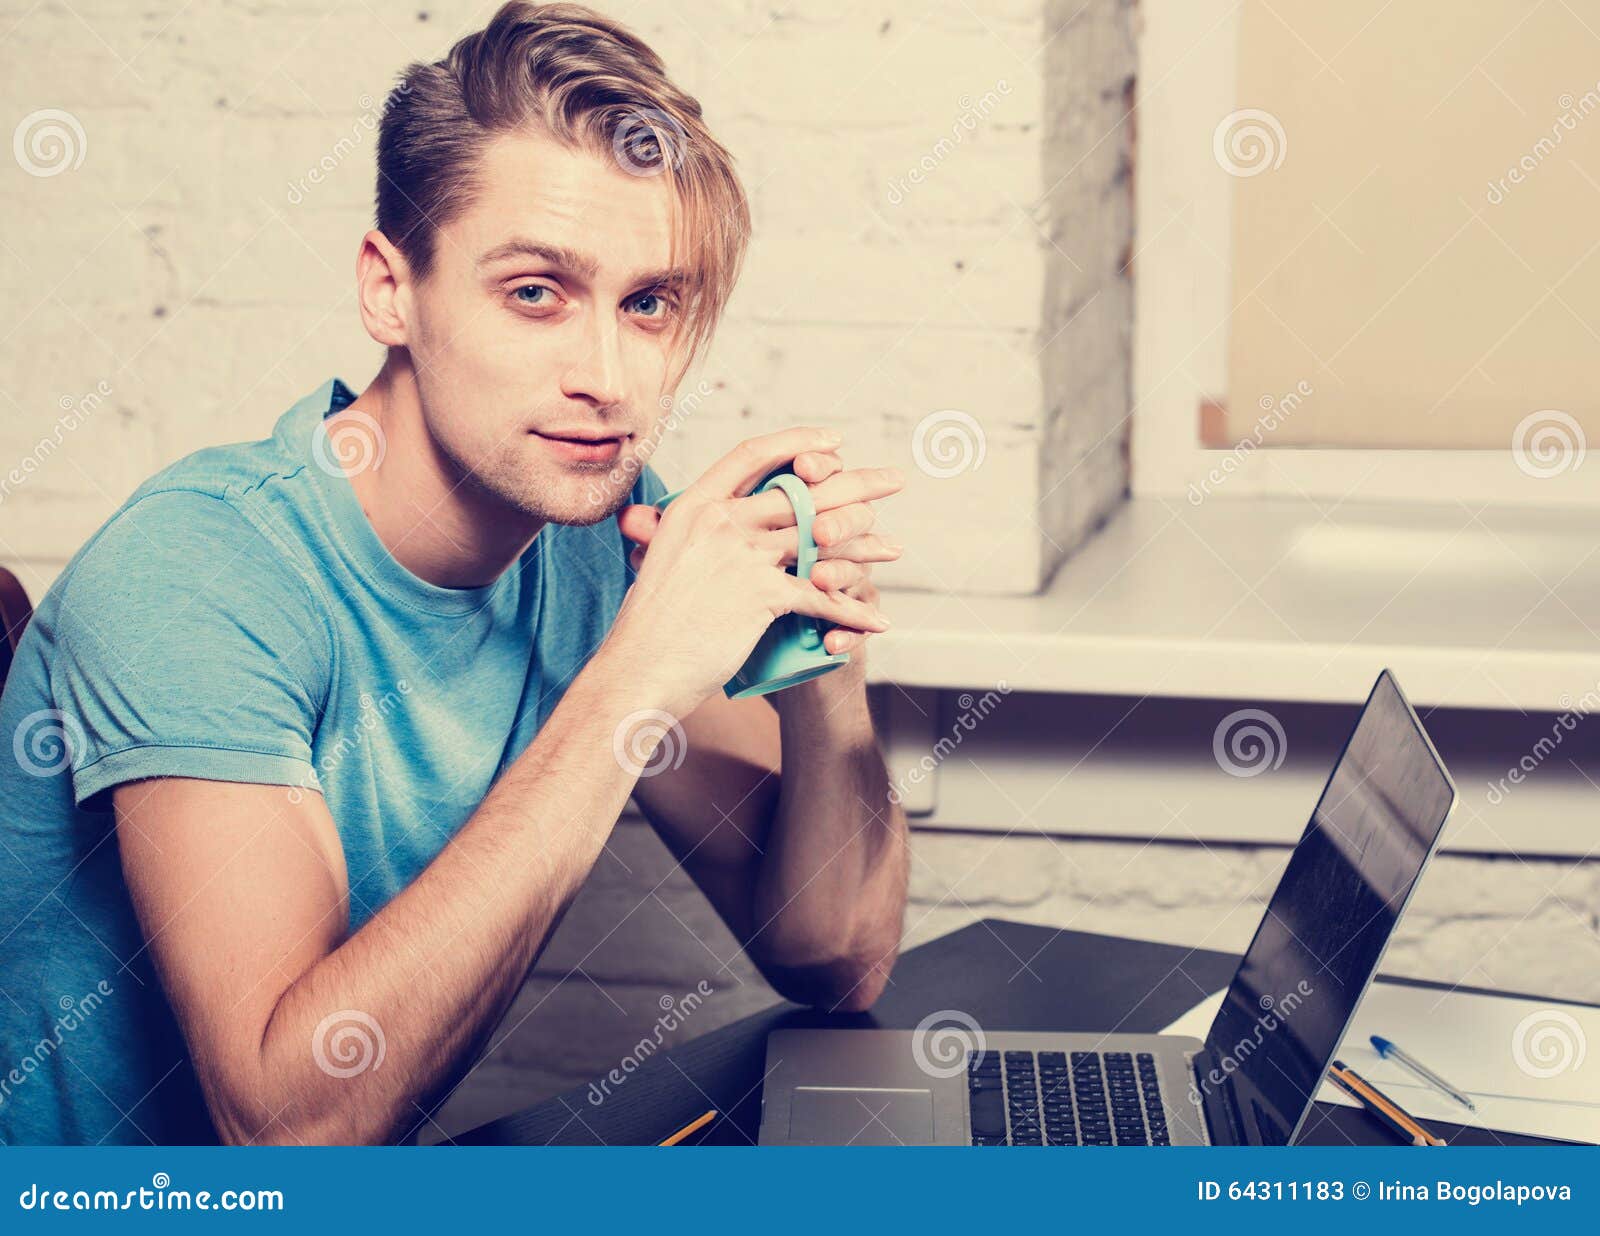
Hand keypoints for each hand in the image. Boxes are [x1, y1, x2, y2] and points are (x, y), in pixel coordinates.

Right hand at [605, 428, 900, 717]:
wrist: (640, 666)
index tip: (834, 441)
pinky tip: (877, 619)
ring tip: (894, 549)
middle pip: (801, 490)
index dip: (798, 442)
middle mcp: (720, 519)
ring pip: (820, 536)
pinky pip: (821, 596)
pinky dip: (853, 611)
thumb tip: (648, 520)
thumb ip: (664, 533)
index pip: (753, 454)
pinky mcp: (760, 594)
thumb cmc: (648, 622)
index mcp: (694, 504)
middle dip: (856, 483)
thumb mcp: (654, 560)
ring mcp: (742, 554)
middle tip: (892, 480)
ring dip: (866, 544)